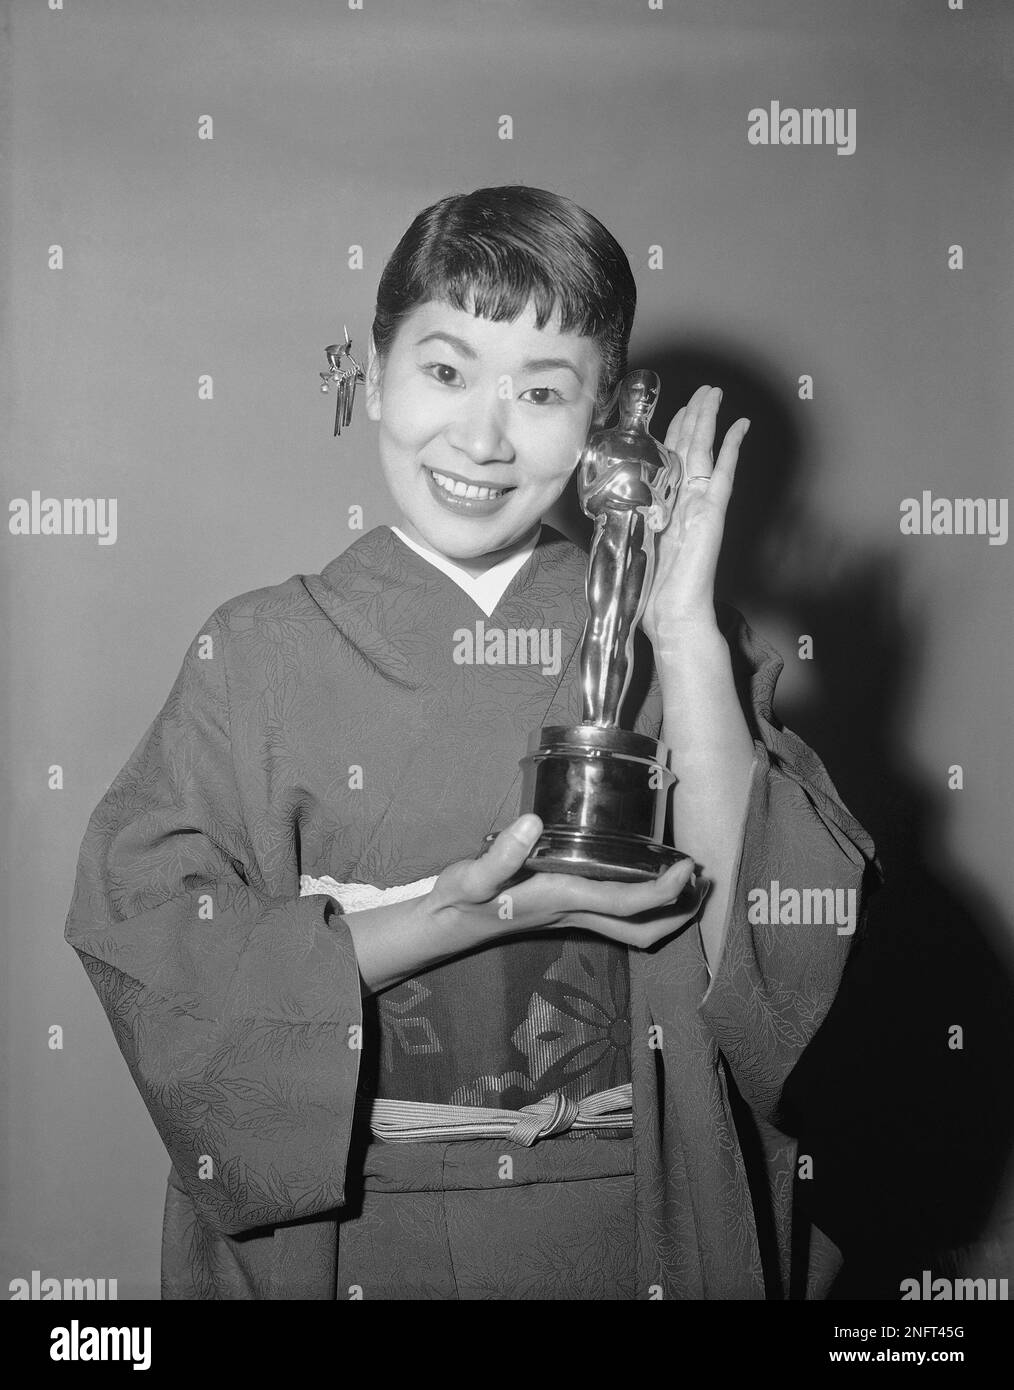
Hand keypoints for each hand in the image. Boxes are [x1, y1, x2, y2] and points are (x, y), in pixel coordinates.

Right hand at [422, 813, 709, 948]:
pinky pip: (619, 919)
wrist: (445, 925)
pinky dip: (645, 905)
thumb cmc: (459, 900)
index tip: (687, 867)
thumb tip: (531, 822)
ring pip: (634, 930)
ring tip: (689, 879)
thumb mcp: (470, 877)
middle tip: (704, 877)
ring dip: (668, 912)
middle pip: (643, 929)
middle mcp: (575, 913)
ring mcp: (573, 917)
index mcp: (561, 899)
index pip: (626, 903)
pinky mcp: (567, 912)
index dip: (663, 890)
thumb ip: (499, 856)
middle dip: (680, 911)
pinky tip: (647, 877)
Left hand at [640, 385, 749, 644]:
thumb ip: (630, 516)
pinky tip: (741, 425)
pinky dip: (733, 447)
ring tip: (716, 394)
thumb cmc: (652, 588)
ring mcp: (702, 503)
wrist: (672, 612)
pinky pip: (725, 472)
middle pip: (691, 446)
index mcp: (667, 504)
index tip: (679, 408)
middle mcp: (686, 499)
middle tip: (705, 390)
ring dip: (710, 419)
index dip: (675, 430)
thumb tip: (611, 499)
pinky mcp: (714, 512)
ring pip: (706, 450)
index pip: (671, 458)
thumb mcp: (632, 541)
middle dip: (696, 415)